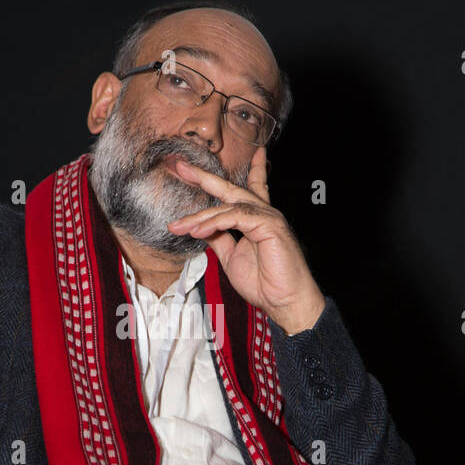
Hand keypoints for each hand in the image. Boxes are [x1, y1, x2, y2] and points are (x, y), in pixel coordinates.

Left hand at [166, 146, 325, 334]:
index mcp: (256, 219)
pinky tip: (198, 231)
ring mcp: (267, 217)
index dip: (231, 174)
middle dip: (204, 177)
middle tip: (181, 167)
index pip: (245, 189)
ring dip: (200, 216)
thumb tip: (200, 228)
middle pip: (230, 189)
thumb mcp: (232, 258)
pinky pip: (235, 218)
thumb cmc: (265, 283)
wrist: (285, 302)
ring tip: (179, 226)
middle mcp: (263, 213)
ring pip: (227, 207)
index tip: (217, 162)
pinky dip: (214, 223)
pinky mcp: (269, 224)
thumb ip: (218, 239)